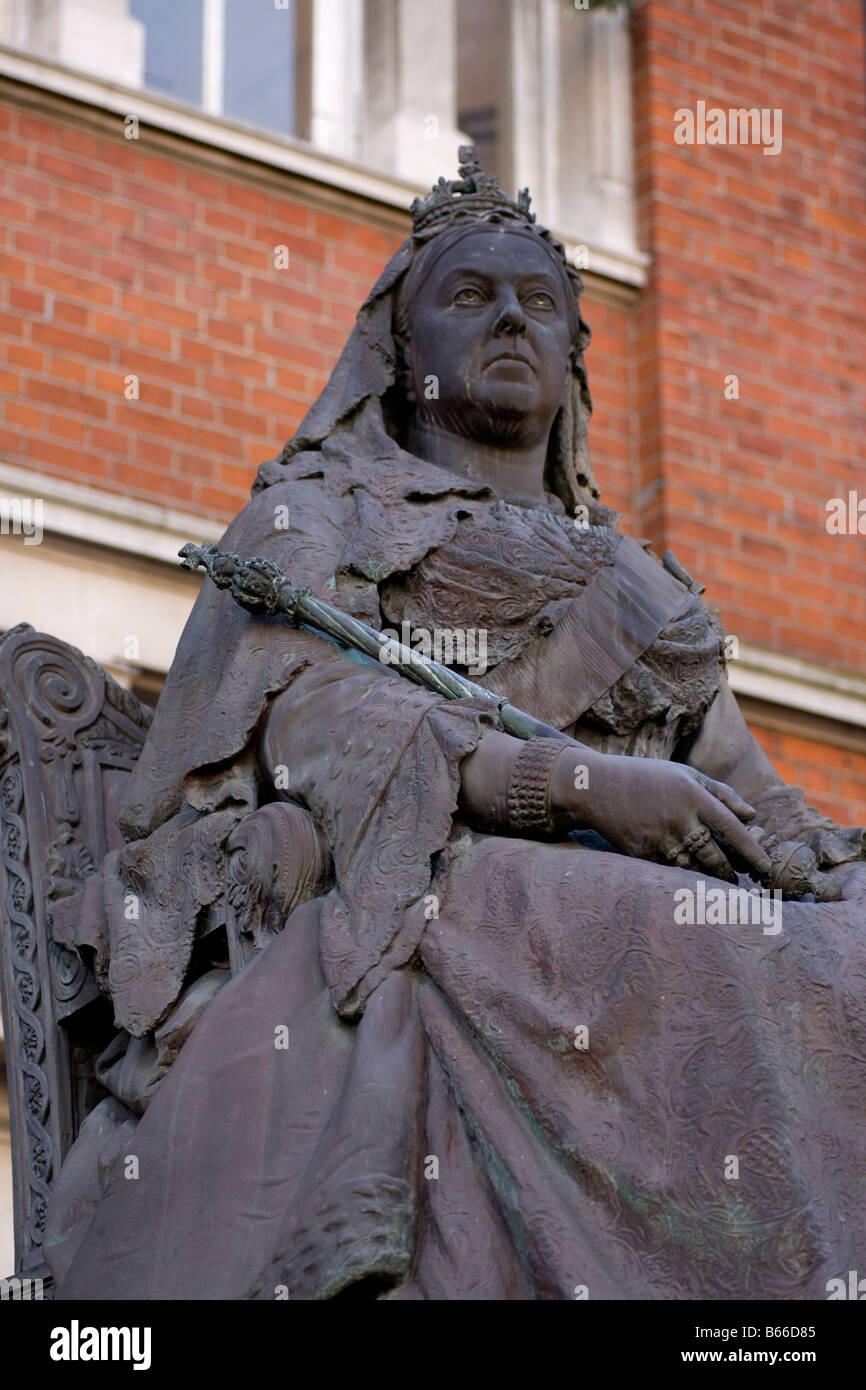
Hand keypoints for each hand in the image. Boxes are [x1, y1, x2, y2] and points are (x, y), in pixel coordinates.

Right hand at [551, 749, 772, 881]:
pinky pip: (668, 869)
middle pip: (713, 855)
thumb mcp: (685, 774)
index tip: (766, 867)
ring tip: (717, 879)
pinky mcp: (640, 852)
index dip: (751, 850)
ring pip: (692, 867)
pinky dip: (682, 874)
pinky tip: (689, 875)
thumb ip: (721, 793)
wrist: (595, 785)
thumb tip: (752, 815)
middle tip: (739, 879)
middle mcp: (677, 818)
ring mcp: (657, 837)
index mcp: (691, 795)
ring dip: (707, 876)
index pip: (730, 827)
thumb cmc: (646, 777)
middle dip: (729, 871)